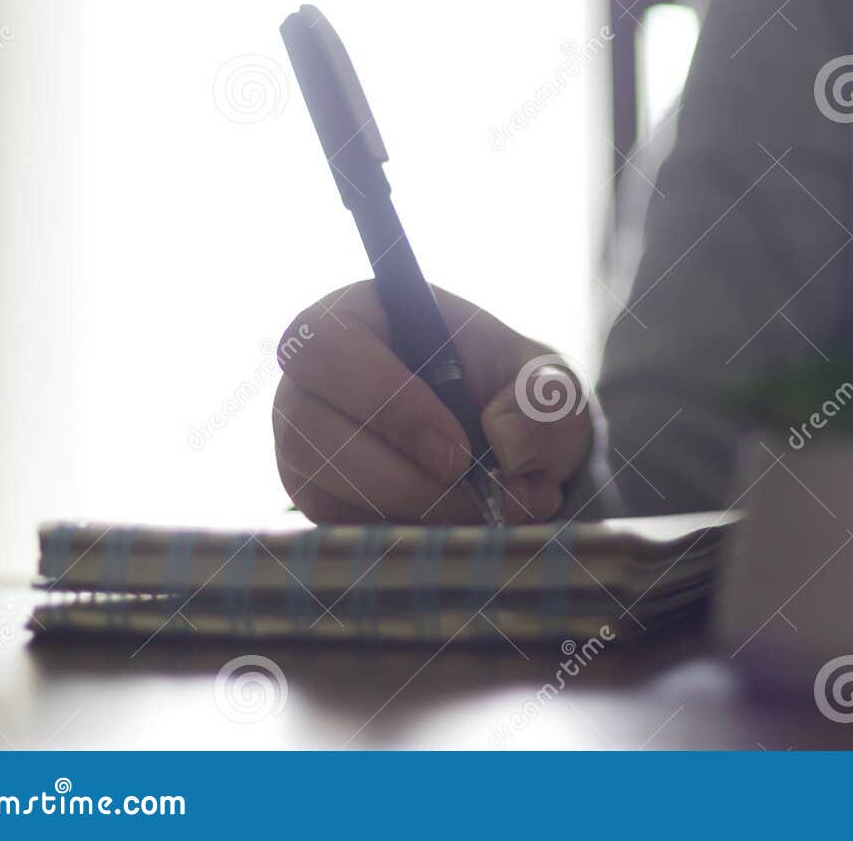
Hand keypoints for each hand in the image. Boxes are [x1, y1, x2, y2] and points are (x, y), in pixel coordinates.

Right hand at [272, 280, 591, 523]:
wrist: (514, 452)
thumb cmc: (516, 396)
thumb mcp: (547, 383)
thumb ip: (541, 399)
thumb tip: (507, 440)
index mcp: (358, 316)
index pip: (328, 345)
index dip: (387, 402)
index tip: (457, 451)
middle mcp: (312, 380)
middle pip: (313, 428)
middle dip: (405, 478)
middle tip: (481, 496)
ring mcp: (305, 442)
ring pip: (325, 487)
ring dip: (416, 513)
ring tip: (497, 513)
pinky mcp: (317, 498)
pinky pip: (341, 528)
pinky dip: (408, 535)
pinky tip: (463, 525)